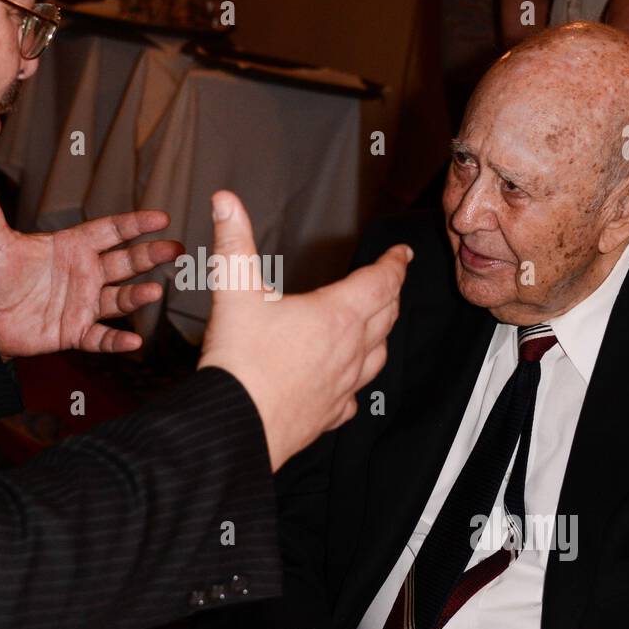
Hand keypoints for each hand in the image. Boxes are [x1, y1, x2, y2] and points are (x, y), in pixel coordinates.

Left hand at [0, 178, 182, 357]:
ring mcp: (83, 303)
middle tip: (174, 249)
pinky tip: (134, 340)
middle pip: (125, 262)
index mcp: (72, 246)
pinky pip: (101, 337)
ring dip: (138, 296)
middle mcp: (85, 273)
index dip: (135, 224)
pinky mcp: (75, 331)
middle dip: (150, 255)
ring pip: (118, 298)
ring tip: (155, 291)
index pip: (110, 231)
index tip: (160, 217)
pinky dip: (117, 340)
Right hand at [197, 191, 410, 471]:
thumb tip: (226, 202)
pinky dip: (356, 382)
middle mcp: (349, 351)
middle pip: (385, 316)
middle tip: (391, 282)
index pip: (380, 282)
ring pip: (377, 355)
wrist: (236, 426)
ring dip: (382, 334)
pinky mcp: (330, 414)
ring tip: (378, 324)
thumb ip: (233, 242)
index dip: (393, 264)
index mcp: (335, 316)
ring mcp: (343, 385)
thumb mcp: (234, 292)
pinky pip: (354, 396)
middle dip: (391, 294)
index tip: (402, 254)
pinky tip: (346, 382)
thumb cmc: (241, 363)